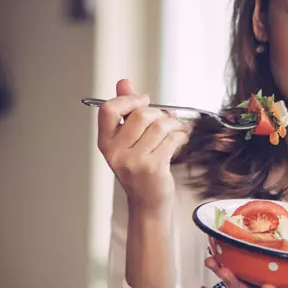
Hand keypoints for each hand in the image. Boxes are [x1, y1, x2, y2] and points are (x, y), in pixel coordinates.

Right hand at [96, 79, 191, 214]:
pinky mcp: (153, 167)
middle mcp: (116, 152)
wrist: (148, 204)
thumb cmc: (139, 172)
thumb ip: (125, 112)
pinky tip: (182, 137)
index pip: (108, 109)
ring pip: (159, 125)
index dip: (128, 99)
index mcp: (106, 143)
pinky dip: (181, 134)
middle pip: (140, 114)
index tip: (143, 101)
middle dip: (159, 113)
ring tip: (177, 128)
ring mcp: (134, 161)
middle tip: (166, 118)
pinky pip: (172, 139)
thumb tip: (123, 83)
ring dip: (174, 123)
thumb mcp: (128, 141)